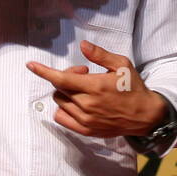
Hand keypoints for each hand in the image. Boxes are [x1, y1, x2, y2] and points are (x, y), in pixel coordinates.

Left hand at [25, 40, 167, 137]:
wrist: (145, 115)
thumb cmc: (133, 87)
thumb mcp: (122, 65)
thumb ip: (100, 55)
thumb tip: (82, 45)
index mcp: (95, 86)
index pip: (61, 79)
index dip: (43, 71)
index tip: (31, 65)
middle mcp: (88, 104)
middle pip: (59, 89)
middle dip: (66, 77)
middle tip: (83, 73)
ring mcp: (85, 119)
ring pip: (60, 102)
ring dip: (66, 92)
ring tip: (84, 89)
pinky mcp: (86, 130)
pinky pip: (62, 118)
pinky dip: (64, 108)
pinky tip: (77, 103)